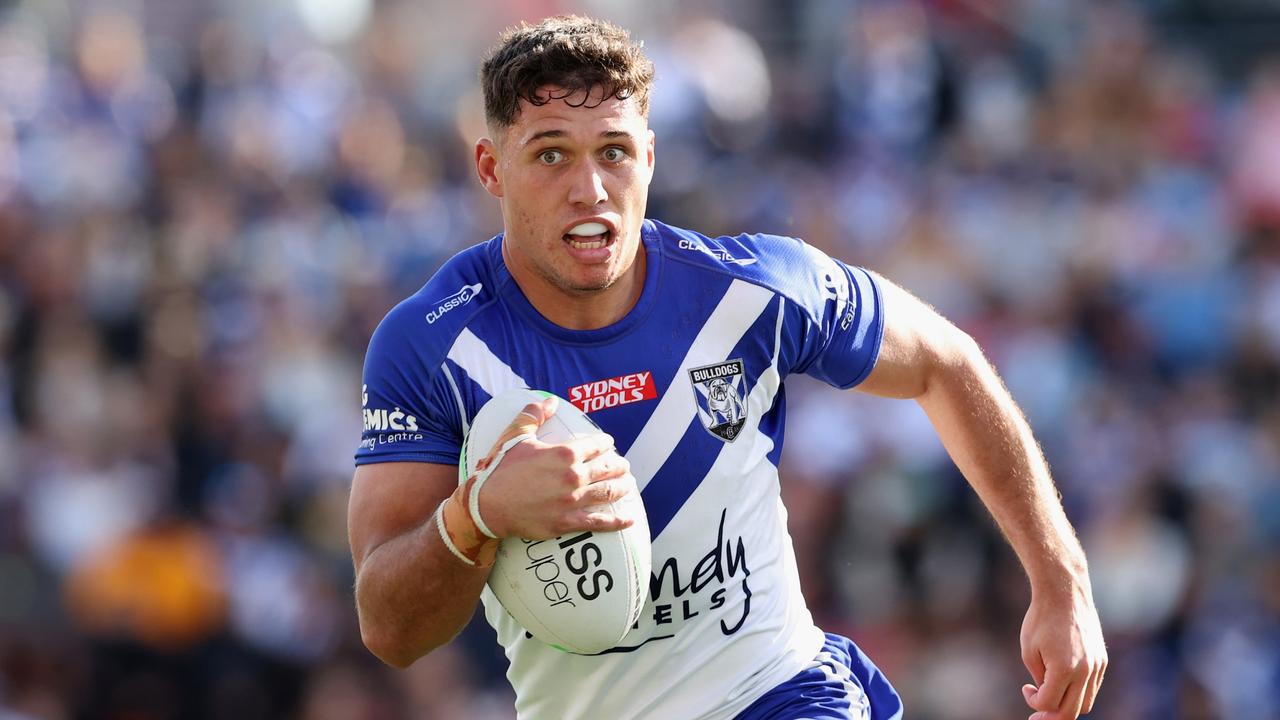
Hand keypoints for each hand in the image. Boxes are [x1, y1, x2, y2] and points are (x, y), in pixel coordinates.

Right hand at [475, 396, 637, 539]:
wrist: (487, 505)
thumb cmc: (500, 470)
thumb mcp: (515, 436)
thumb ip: (534, 415)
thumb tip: (551, 400)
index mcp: (564, 454)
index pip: (596, 446)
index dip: (606, 444)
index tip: (609, 444)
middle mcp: (573, 476)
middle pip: (607, 468)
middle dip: (619, 466)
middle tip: (624, 465)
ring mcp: (572, 501)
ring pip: (608, 492)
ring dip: (622, 487)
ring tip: (628, 484)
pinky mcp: (568, 522)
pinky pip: (599, 522)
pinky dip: (617, 521)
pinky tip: (628, 519)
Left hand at [1020, 579, 1107, 718]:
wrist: (1065, 594)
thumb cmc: (1041, 619)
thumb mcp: (1029, 650)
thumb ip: (1040, 678)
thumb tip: (1048, 697)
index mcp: (1064, 669)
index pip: (1049, 704)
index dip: (1033, 702)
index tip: (1026, 688)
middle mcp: (1085, 671)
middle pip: (1071, 712)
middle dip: (1052, 717)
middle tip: (1037, 715)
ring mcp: (1097, 666)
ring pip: (1085, 703)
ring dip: (1067, 705)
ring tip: (1050, 697)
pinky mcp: (1102, 660)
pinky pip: (1092, 688)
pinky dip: (1078, 692)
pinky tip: (1063, 683)